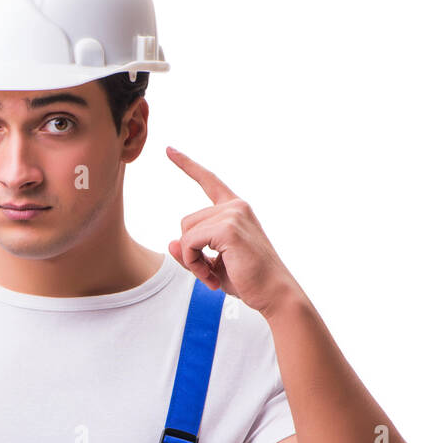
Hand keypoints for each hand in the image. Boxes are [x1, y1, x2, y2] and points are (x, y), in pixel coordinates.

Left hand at [164, 146, 299, 317]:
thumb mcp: (212, 265)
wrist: (274, 294)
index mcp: (235, 210)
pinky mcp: (228, 228)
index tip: (169, 149)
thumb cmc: (248, 280)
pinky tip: (211, 276)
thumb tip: (171, 243)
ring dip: (192, 259)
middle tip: (209, 273)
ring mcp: (233, 215)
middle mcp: (236, 207)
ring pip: (186, 233)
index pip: (208, 181)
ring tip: (212, 275)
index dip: (187, 165)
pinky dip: (193, 263)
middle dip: (190, 251)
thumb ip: (191, 252)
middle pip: (186, 222)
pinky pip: (190, 243)